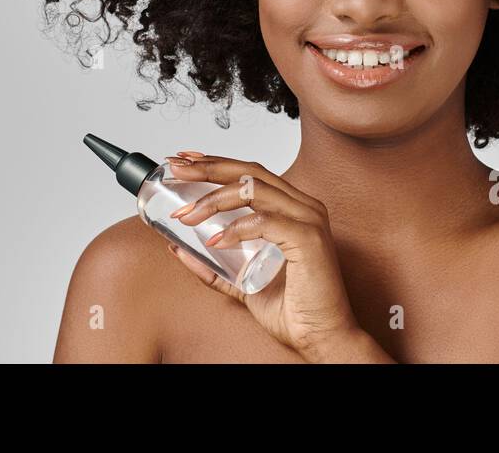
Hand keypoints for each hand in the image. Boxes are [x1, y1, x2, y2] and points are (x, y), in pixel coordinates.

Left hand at [160, 150, 378, 361]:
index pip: (251, 172)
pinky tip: (217, 240)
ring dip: (214, 199)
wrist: (321, 338)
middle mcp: (303, 206)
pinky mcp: (308, 239)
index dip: (216, 162)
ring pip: (254, 189)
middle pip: (250, 171)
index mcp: (292, 209)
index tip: (184, 160)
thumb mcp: (242, 282)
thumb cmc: (293, 310)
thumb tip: (178, 249)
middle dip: (208, 167)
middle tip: (177, 169)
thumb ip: (214, 266)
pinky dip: (237, 228)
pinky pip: (266, 221)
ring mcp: (308, 220)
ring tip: (188, 215)